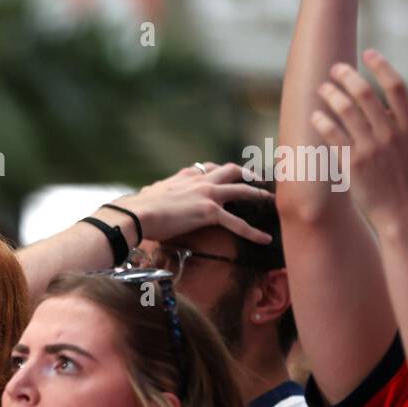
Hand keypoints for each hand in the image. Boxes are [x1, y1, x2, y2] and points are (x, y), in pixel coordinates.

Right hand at [118, 163, 273, 245]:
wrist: (136, 214)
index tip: (228, 174)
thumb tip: (146, 197)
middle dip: (248, 175)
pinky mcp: (209, 212)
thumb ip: (156, 193)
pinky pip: (238, 223)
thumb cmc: (137, 208)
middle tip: (258, 182)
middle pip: (232, 170)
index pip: (209, 168)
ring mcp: (207, 194)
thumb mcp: (150, 194)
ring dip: (259, 196)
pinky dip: (253, 232)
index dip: (221, 171)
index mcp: (185, 176)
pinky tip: (265, 239)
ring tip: (271, 202)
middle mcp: (200, 180)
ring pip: (242, 190)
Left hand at [311, 49, 407, 229]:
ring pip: (346, 112)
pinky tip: (315, 115)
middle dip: (347, 77)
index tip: (368, 53)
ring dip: (331, 96)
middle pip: (366, 95)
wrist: (403, 211)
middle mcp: (390, 134)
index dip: (380, 66)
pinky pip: (334, 136)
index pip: (395, 86)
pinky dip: (323, 122)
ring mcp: (371, 148)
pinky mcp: (353, 164)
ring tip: (322, 88)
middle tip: (335, 68)